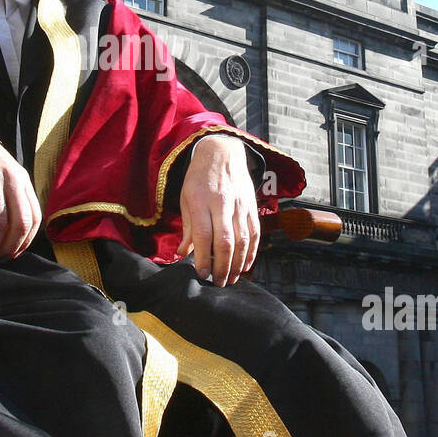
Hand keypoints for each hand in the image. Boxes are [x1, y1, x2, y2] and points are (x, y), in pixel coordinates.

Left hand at [176, 134, 260, 286]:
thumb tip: (182, 254)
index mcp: (201, 201)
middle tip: (218, 283)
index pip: (203, 235)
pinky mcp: (251, 206)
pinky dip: (251, 252)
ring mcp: (239, 205)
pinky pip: (254, 233)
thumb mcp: (186, 199)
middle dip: (222, 267)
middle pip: (225, 241)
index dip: (203, 258)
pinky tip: (245, 265)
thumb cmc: (199, 178)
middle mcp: (222, 204)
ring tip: (231, 279)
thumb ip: (187, 228)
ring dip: (238, 264)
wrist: (222, 153)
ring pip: (242, 240)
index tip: (201, 274)